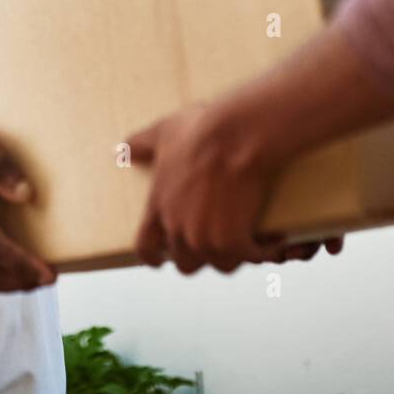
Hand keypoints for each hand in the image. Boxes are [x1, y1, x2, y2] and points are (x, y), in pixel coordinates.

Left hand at [129, 104, 344, 273]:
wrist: (237, 134)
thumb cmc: (202, 129)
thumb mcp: (164, 131)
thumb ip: (140, 144)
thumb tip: (120, 149)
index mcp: (158, 207)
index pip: (145, 248)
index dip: (153, 256)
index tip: (162, 258)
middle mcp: (178, 229)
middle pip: (185, 263)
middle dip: (200, 255)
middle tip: (217, 240)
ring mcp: (206, 239)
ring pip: (219, 264)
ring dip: (233, 254)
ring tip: (246, 239)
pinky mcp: (234, 242)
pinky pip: (250, 258)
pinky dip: (264, 251)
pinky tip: (274, 240)